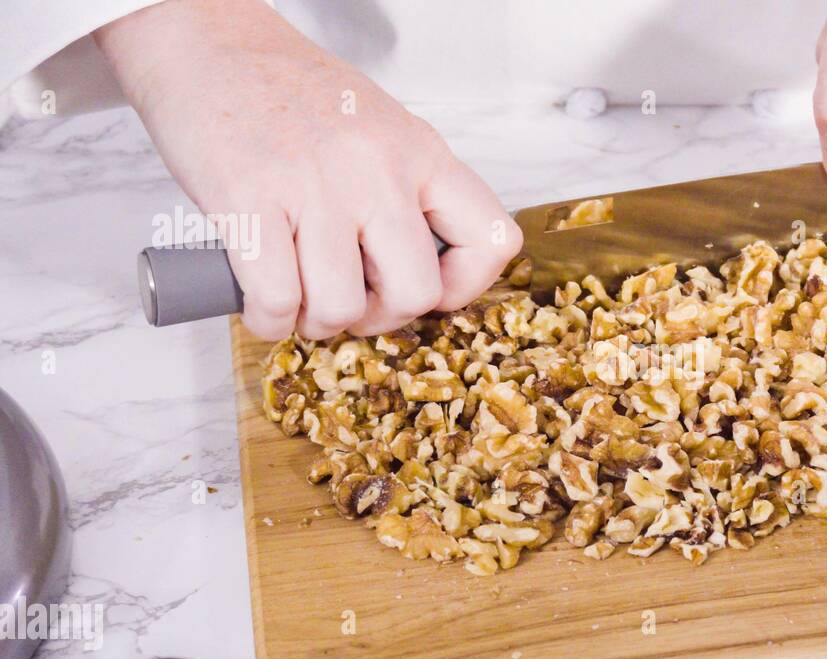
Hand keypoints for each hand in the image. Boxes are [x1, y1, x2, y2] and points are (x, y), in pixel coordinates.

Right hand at [95, 0, 520, 339]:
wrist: (210, 44)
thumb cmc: (292, 97)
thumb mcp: (381, 132)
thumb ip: (409, 195)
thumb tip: (421, 281)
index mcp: (421, 153)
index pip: (493, 239)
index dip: (465, 286)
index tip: (430, 290)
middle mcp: (378, 168)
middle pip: (415, 293)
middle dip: (380, 318)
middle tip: (352, 302)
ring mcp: (315, 185)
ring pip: (341, 308)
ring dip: (317, 322)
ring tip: (300, 297)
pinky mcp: (249, 200)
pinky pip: (276, 301)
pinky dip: (268, 320)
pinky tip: (264, 304)